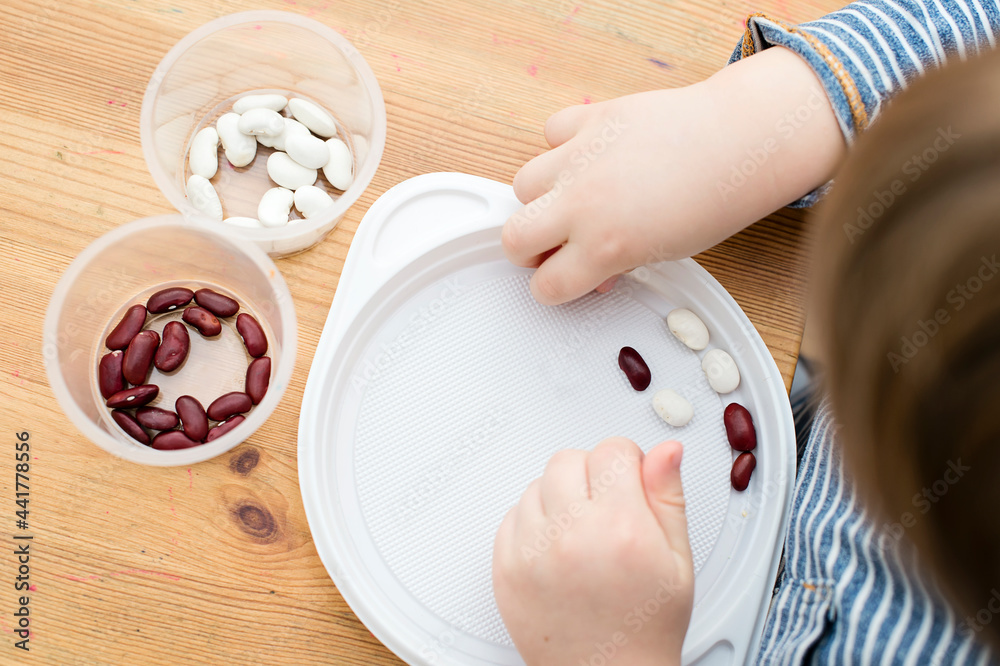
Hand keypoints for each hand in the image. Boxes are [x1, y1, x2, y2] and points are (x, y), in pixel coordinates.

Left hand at [492, 438, 693, 665]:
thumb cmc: (644, 627)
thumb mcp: (677, 560)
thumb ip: (668, 496)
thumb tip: (665, 451)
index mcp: (620, 527)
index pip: (610, 451)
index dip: (627, 463)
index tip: (631, 482)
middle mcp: (570, 534)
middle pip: (568, 460)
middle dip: (591, 474)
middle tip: (607, 508)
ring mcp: (532, 551)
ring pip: (538, 484)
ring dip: (559, 497)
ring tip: (583, 534)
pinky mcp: (506, 568)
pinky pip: (512, 516)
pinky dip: (533, 523)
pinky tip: (558, 548)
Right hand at [502, 46, 843, 304]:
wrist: (739, 142)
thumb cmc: (714, 198)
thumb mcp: (664, 252)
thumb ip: (617, 261)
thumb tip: (596, 269)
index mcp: (604, 246)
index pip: (546, 285)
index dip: (554, 287)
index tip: (562, 280)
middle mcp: (584, 202)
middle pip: (514, 238)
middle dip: (528, 249)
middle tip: (551, 246)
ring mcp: (581, 158)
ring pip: (524, 184)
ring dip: (542, 197)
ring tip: (571, 197)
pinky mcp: (590, 119)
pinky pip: (552, 132)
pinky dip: (562, 144)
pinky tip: (587, 154)